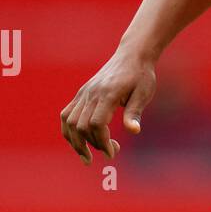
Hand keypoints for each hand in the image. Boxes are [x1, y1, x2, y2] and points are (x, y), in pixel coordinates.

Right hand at [59, 50, 156, 164]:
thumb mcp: (144, 93)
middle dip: (92, 145)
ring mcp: (84, 93)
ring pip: (69, 122)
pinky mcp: (81, 93)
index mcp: (107, 94)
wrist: (131, 55)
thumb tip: (134, 131)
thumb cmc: (141, 75)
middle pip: (81, 126)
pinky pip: (67, 114)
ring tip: (87, 156)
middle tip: (111, 152)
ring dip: (76, 142)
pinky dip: (69, 130)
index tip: (113, 152)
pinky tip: (79, 142)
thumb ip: (135, 112)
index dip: (102, 142)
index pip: (96, 123)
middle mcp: (91, 93)